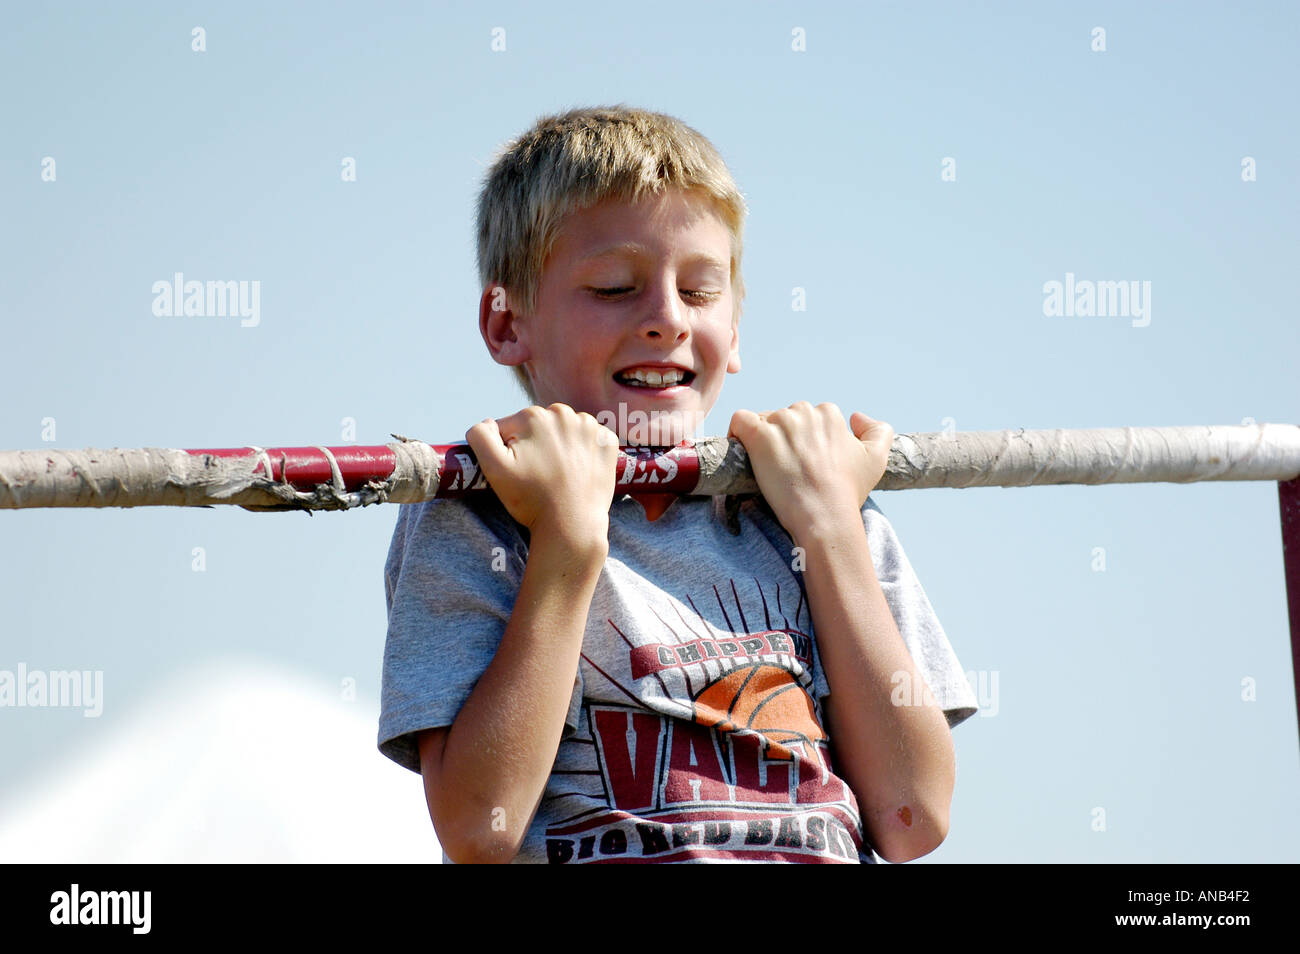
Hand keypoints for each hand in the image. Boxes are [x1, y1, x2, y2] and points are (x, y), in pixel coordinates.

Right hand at [466, 403, 618, 546]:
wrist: (571, 525)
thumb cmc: (531, 499)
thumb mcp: (494, 468)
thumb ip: (481, 436)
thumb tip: (488, 422)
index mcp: (533, 415)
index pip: (510, 427)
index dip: (509, 451)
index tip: (520, 471)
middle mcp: (564, 414)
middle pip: (539, 426)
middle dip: (535, 445)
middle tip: (538, 474)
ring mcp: (590, 427)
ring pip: (564, 431)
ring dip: (560, 446)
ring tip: (558, 474)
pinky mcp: (608, 442)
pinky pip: (589, 439)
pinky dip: (584, 451)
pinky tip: (578, 471)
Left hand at [727, 402, 893, 535]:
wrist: (824, 515)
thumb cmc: (848, 492)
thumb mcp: (877, 459)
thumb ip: (878, 430)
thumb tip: (856, 416)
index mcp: (829, 414)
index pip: (807, 417)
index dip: (803, 440)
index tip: (802, 462)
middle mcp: (805, 412)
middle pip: (783, 417)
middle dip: (782, 438)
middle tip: (785, 469)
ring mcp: (781, 422)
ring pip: (762, 421)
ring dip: (762, 440)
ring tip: (767, 469)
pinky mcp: (758, 435)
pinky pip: (739, 420)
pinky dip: (737, 431)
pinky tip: (741, 449)